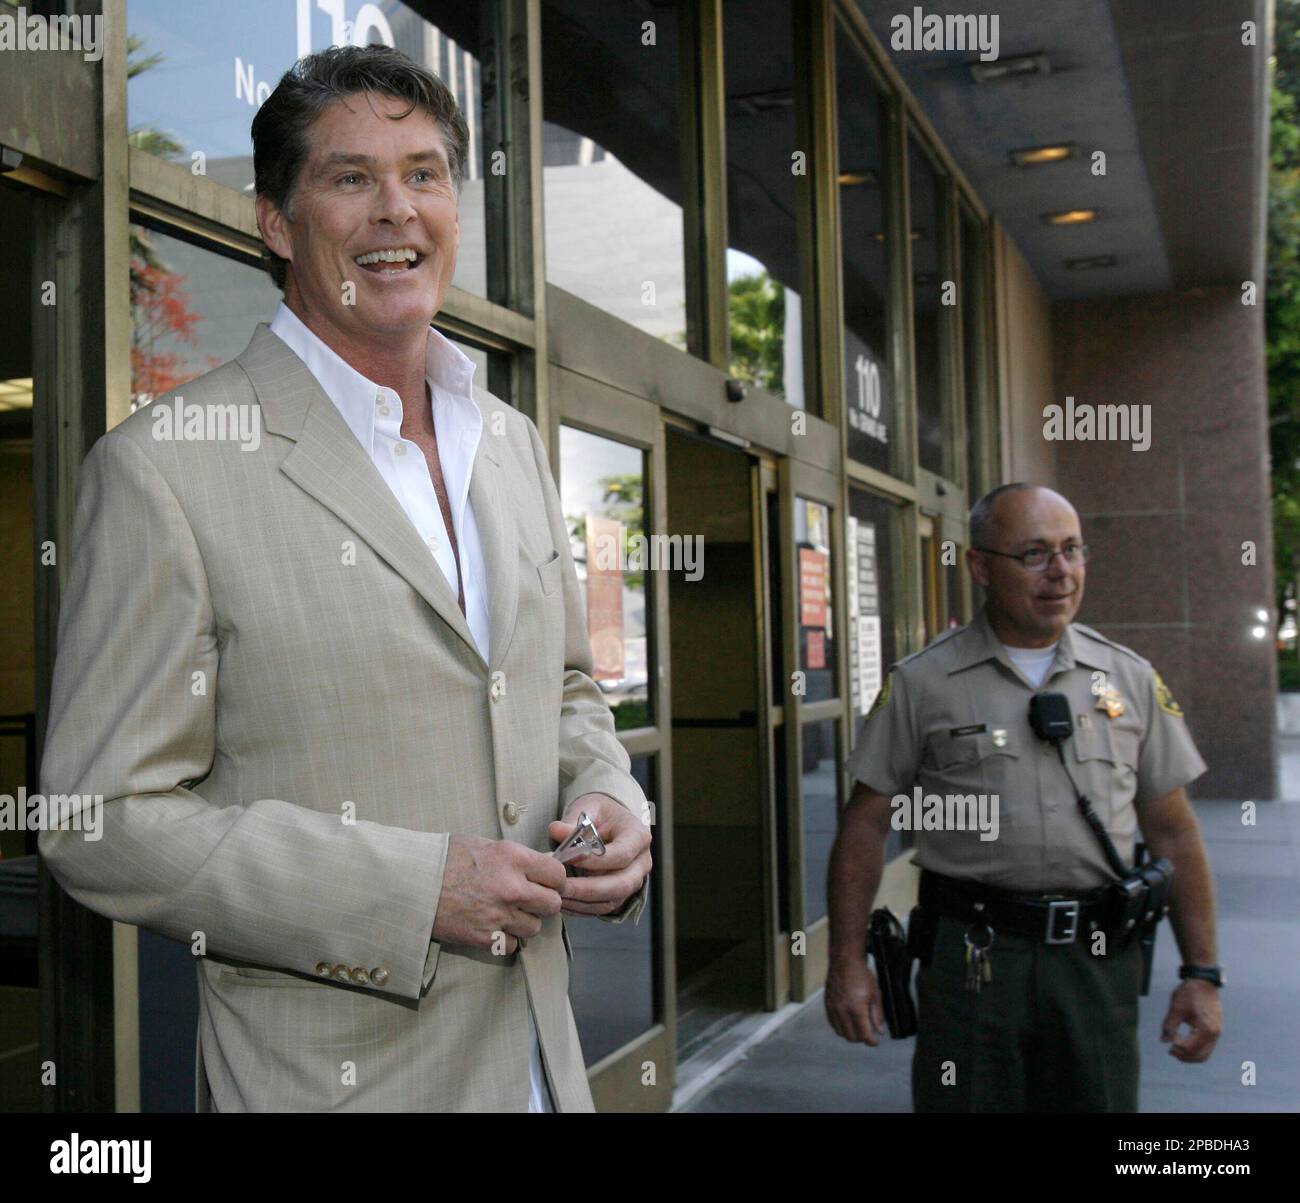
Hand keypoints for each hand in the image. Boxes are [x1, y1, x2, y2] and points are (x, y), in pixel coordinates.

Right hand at [431, 834, 567, 953]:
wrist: (412, 882)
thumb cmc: (446, 858)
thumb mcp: (485, 845)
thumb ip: (514, 859)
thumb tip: (538, 867)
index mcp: (513, 858)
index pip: (557, 874)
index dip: (554, 880)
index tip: (548, 882)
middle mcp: (512, 887)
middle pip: (552, 904)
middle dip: (544, 902)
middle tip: (530, 900)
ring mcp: (499, 915)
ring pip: (534, 927)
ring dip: (524, 922)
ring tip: (508, 913)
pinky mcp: (485, 938)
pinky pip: (512, 945)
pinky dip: (505, 939)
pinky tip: (493, 926)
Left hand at [548, 793, 651, 916]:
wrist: (610, 824)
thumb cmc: (600, 814)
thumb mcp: (588, 809)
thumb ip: (573, 822)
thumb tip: (556, 830)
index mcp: (638, 836)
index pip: (622, 854)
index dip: (596, 860)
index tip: (570, 857)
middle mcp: (641, 862)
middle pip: (621, 884)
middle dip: (588, 889)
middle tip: (560, 886)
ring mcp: (633, 881)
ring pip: (611, 900)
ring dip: (582, 902)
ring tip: (557, 895)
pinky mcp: (621, 895)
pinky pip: (602, 908)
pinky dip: (581, 908)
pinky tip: (562, 901)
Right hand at [825, 956, 886, 1045]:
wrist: (845, 962)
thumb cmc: (862, 976)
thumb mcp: (876, 994)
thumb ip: (877, 1015)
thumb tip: (880, 1032)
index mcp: (857, 1009)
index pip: (864, 1035)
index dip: (872, 1041)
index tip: (875, 1041)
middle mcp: (843, 1011)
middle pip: (852, 1037)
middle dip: (861, 1038)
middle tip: (868, 1033)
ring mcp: (833, 1009)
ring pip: (841, 1033)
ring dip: (850, 1033)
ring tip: (858, 1027)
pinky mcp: (827, 1005)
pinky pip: (833, 1024)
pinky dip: (841, 1026)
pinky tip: (847, 1021)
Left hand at [1160, 979, 1222, 1062]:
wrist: (1203, 981)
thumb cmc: (1189, 993)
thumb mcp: (1176, 1008)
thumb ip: (1169, 1026)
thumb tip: (1164, 1041)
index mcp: (1206, 1029)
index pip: (1191, 1048)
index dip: (1178, 1049)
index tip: (1169, 1043)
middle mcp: (1215, 1033)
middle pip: (1201, 1056)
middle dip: (1185, 1057)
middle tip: (1171, 1051)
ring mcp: (1217, 1032)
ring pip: (1206, 1052)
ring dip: (1191, 1054)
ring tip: (1176, 1048)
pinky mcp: (1216, 1028)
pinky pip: (1208, 1045)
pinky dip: (1196, 1048)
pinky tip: (1184, 1041)